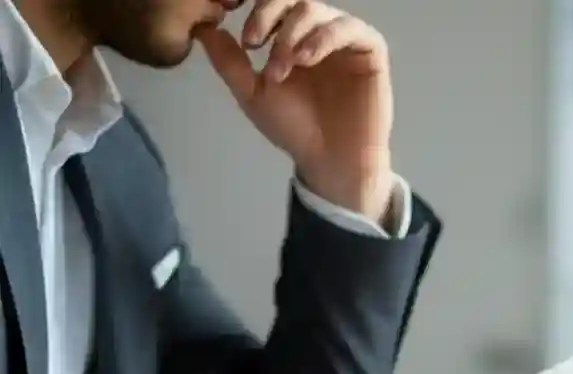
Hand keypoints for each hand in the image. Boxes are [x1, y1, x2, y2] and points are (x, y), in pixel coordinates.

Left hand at [196, 0, 395, 224]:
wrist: (329, 159)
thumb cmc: (295, 128)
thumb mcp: (252, 93)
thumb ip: (228, 61)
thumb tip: (202, 27)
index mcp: (293, 37)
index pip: (274, 4)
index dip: (257, 11)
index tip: (246, 41)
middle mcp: (319, 32)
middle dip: (270, 17)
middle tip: (255, 45)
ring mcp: (345, 40)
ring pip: (317, 10)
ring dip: (292, 33)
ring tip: (284, 65)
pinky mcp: (371, 51)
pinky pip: (350, 28)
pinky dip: (324, 37)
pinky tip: (307, 59)